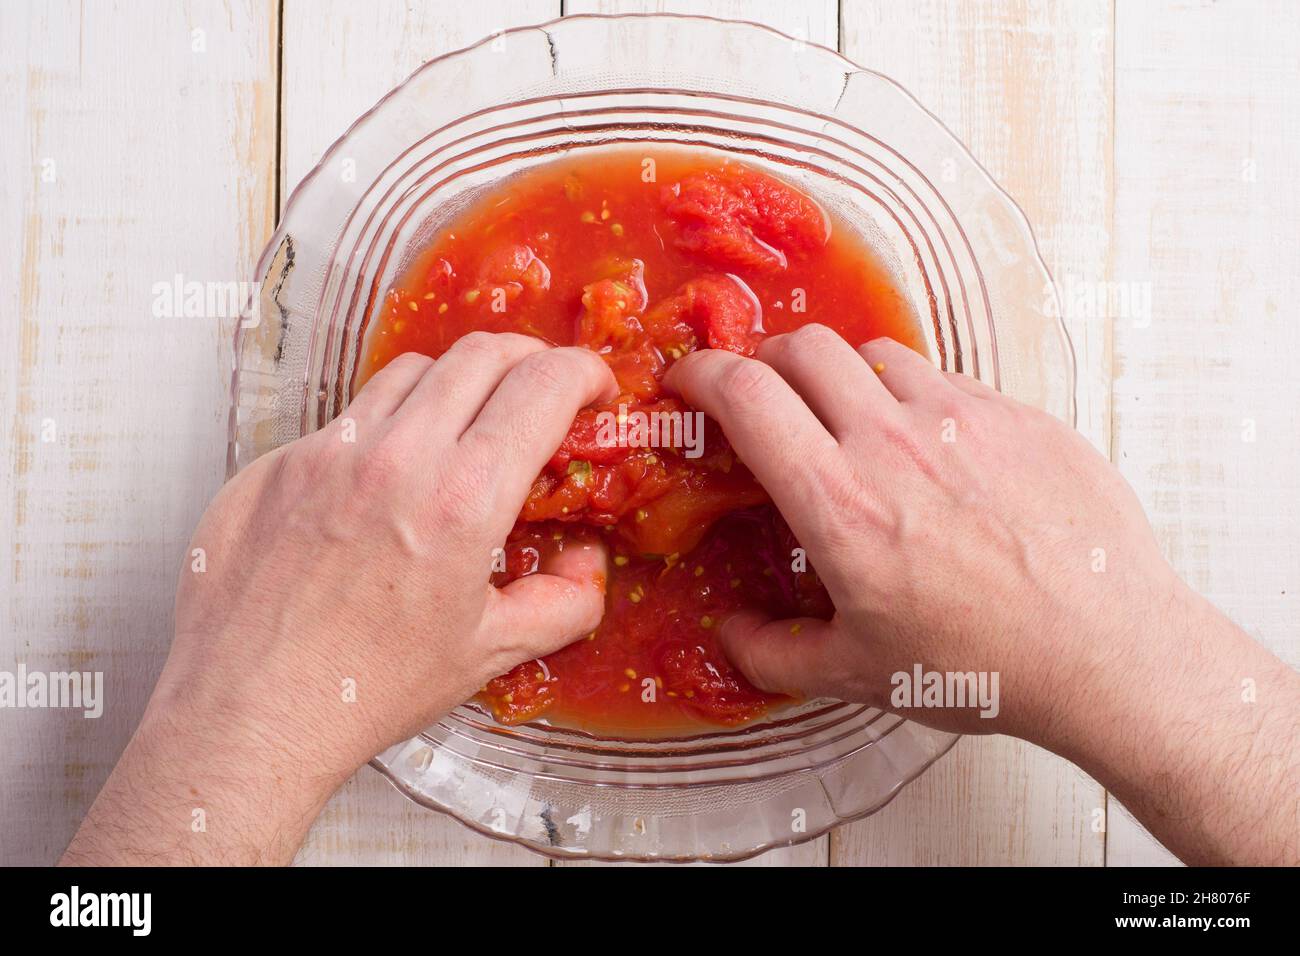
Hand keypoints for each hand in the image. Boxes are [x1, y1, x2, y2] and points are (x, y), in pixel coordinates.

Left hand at [64, 334, 615, 863]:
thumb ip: (560, 603)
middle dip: (527, 361)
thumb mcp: (488, 653)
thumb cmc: (365, 691)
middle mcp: (396, 457)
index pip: (542, 385)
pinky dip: (382, 430)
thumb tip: (584, 566)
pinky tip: (381, 482)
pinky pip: (343, 419)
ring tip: (460, 432)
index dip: (583, 374)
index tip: (592, 389)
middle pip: (480, 353)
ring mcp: (326, 453)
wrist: (248, 715)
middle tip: (537, 395)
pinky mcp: (274, 464)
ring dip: (453, 386)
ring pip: (410, 372)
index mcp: (463, 500)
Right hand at [666, 325, 1172, 738]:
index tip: (687, 382)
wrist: (1111, 652)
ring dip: (842, 375)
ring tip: (850, 422)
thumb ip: (773, 653)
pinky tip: (933, 452)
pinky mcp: (1019, 416)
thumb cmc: (983, 667)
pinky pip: (946, 381)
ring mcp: (964, 418)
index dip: (701, 374)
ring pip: (876, 353)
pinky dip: (915, 400)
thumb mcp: (860, 676)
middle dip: (764, 359)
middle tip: (762, 397)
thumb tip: (732, 633)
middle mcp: (895, 442)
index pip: (746, 394)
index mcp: (840, 503)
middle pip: (804, 346)